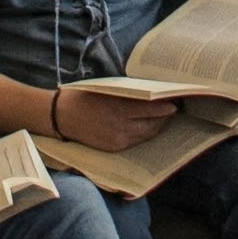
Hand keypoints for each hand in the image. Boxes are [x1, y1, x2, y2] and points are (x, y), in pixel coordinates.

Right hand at [58, 87, 177, 150]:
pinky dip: (144, 134)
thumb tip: (150, 92)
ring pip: (146, 135)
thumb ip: (128, 93)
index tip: (176, 103)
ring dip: (157, 127)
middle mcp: (120, 127)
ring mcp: (117, 140)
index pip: (150, 110)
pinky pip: (135, 141)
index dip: (165, 108)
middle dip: (165, 118)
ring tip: (165, 119)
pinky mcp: (113, 148)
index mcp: (119, 109)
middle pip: (152, 125)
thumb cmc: (84, 97)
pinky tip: (149, 127)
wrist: (61, 117)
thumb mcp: (106, 90)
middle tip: (174, 110)